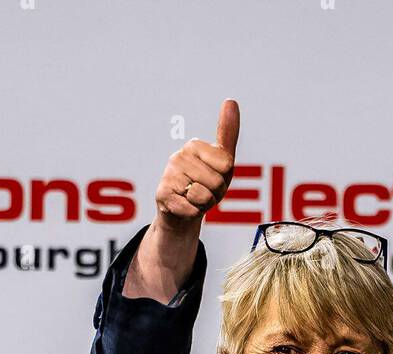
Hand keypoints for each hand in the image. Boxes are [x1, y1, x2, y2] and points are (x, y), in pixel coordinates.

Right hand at [154, 97, 239, 230]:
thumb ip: (228, 132)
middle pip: (216, 182)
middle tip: (203, 192)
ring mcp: (168, 176)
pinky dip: (192, 214)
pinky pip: (191, 210)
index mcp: (194, 145)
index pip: (226, 165)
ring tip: (194, 200)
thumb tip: (230, 100)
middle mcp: (178, 157)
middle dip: (215, 194)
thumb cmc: (205, 184)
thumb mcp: (222, 160)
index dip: (225, 178)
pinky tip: (184, 208)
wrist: (182, 213)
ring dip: (203, 205)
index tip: (214, 178)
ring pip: (203, 197)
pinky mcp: (162, 196)